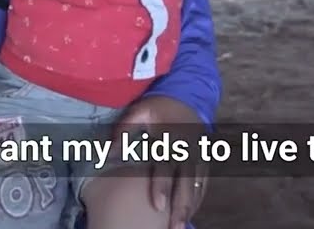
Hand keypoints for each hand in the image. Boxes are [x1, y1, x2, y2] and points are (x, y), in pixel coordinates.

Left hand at [112, 96, 208, 228]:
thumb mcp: (139, 112)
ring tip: (180, 226)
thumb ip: (124, 131)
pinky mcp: (205, 160)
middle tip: (173, 226)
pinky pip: (203, 183)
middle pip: (185, 181)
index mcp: (171, 138)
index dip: (162, 186)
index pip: (166, 166)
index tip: (157, 206)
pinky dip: (198, 199)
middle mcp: (188, 150)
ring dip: (190, 207)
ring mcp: (199, 156)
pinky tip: (190, 214)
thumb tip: (108, 153)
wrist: (187, 97)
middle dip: (180, 205)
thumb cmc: (158, 108)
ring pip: (196, 185)